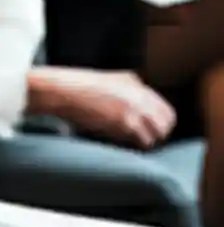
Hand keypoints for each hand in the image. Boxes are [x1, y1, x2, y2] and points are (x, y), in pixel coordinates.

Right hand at [29, 68, 174, 148]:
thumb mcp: (104, 81)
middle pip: (166, 120)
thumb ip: (122, 91)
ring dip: (147, 140)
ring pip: (157, 133)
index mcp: (133, 81)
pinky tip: (124, 143)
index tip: (152, 131)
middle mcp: (139, 93)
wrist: (60, 91)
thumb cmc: (73, 88)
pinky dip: (136, 145)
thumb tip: (131, 111)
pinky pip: (143, 140)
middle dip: (158, 133)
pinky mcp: (126, 121)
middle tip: (145, 141)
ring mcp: (134, 107)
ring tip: (133, 144)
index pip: (163, 107)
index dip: (160, 122)